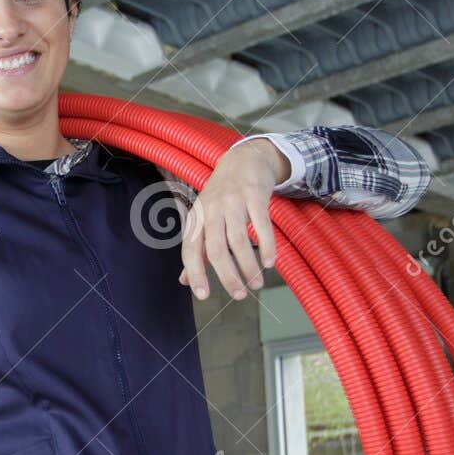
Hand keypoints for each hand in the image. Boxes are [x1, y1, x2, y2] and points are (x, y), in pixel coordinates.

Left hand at [179, 138, 288, 300]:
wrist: (244, 159)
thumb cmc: (222, 196)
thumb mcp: (204, 219)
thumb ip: (197, 250)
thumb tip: (184, 281)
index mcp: (197, 219)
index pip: (190, 250)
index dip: (194, 273)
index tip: (203, 295)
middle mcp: (211, 210)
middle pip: (216, 249)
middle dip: (228, 276)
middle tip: (240, 295)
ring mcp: (233, 201)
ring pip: (239, 240)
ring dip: (249, 266)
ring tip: (257, 283)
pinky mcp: (254, 195)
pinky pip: (261, 225)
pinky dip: (267, 246)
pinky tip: (269, 263)